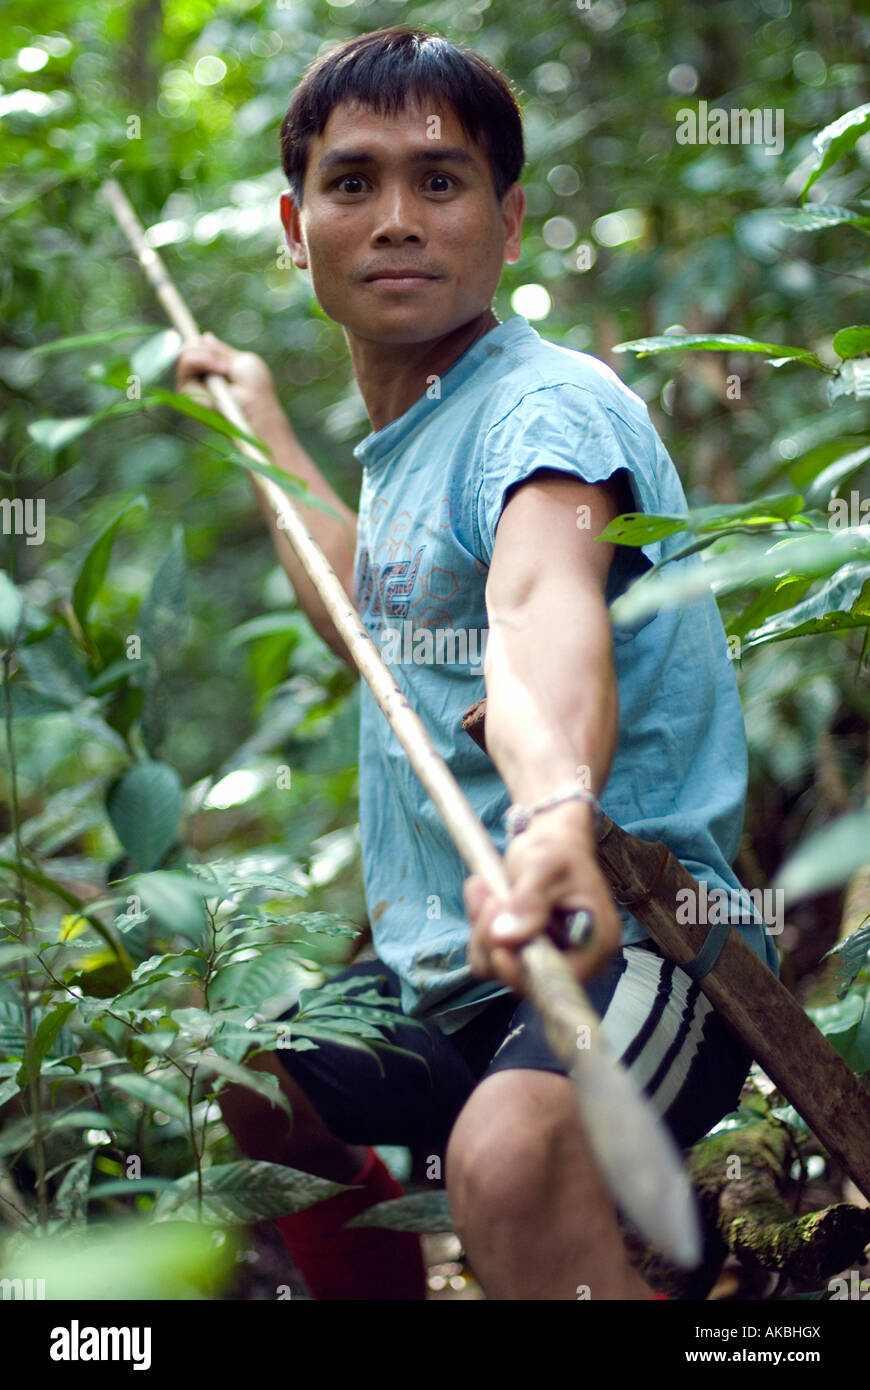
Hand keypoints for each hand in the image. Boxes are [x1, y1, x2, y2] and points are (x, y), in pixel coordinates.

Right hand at [174, 332, 280, 425]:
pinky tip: (220, 370)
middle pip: (189, 348)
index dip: (202, 343)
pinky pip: (185, 361)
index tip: (209, 341)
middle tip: (226, 364)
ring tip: (225, 368)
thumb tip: (205, 337)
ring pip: (185, 353)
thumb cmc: (256, 389)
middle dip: (208, 348)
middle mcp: (201, 379)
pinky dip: (202, 359)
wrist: (255, 408)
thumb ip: (221, 351)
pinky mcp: (185, 391)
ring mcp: (192, 385)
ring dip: (207, 354)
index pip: (200, 348)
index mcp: (215, 371)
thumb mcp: (242, 361)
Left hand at [462, 800, 621, 993]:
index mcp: (596, 942)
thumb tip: (506, 937)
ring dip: (480, 929)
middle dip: (496, 941)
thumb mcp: (545, 865)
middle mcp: (573, 958)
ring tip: (484, 887)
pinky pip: (487, 953)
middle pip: (523, 978)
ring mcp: (543, 956)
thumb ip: (530, 900)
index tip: (499, 948)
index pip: (560, 980)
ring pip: (498, 967)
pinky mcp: (519, 950)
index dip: (526, 973)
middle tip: (491, 896)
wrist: (550, 840)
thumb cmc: (557, 849)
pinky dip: (477, 925)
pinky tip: (482, 892)